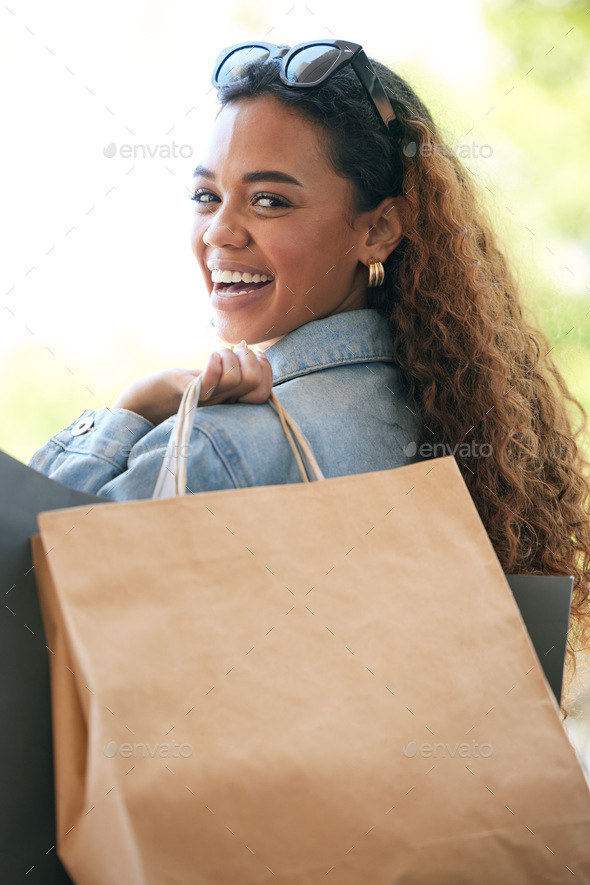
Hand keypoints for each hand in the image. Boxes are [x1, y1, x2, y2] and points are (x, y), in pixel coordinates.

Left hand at [111, 341, 272, 425]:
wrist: (146, 401)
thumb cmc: (181, 387)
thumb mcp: (213, 378)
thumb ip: (234, 370)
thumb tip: (254, 352)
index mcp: (233, 401)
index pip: (264, 391)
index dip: (265, 369)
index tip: (254, 355)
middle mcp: (223, 404)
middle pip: (254, 381)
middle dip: (247, 358)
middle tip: (232, 352)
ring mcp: (207, 401)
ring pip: (236, 378)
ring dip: (227, 355)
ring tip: (215, 355)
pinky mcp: (187, 394)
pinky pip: (208, 384)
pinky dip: (213, 365)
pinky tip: (211, 357)